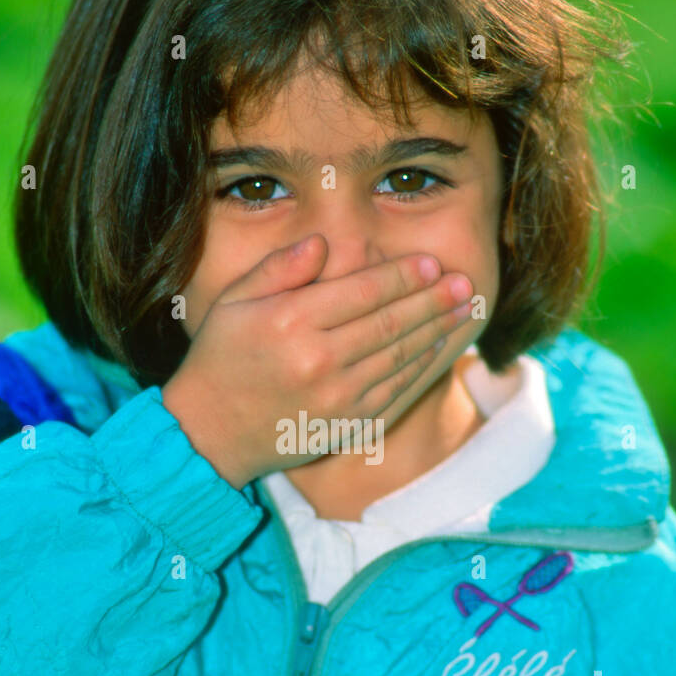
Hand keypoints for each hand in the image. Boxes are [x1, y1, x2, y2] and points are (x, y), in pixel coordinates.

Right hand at [162, 233, 473, 488]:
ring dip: (437, 332)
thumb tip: (323, 243)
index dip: (403, 277)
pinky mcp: (346, 424)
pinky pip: (396, 392)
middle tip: (466, 284)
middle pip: (391, 324)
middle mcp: (319, 360)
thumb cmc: (220, 358)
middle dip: (434, 302)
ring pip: (401, 358)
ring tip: (464, 311)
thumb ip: (279, 269)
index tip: (432, 264)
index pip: (363, 292)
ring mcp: (336, 397)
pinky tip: (439, 349)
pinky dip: (422, 368)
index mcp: (291, 322)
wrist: (209, 432)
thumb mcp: (233, 302)